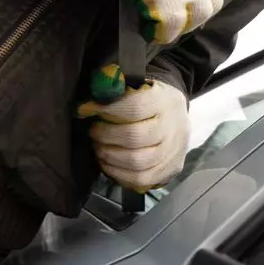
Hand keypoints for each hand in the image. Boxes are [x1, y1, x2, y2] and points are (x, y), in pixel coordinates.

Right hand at [68, 0, 227, 44]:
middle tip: (171, 20)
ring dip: (176, 27)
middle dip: (192, 18)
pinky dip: (157, 33)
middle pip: (208, 7)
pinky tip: (145, 29)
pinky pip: (168, 29)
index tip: (189, 6)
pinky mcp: (167, 1)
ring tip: (157, 26)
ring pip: (193, 20)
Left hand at [78, 76, 189, 191]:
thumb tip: (87, 106)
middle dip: (106, 136)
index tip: (86, 110)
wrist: (177, 119)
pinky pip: (141, 178)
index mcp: (166, 101)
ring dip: (110, 156)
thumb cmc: (150, 101)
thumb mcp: (138, 86)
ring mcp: (175, 151)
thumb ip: (116, 92)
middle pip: (135, 137)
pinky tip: (108, 164)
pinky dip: (118, 173)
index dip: (106, 110)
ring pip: (138, 161)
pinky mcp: (172, 169)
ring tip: (99, 148)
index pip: (135, 107)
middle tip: (94, 132)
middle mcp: (174, 127)